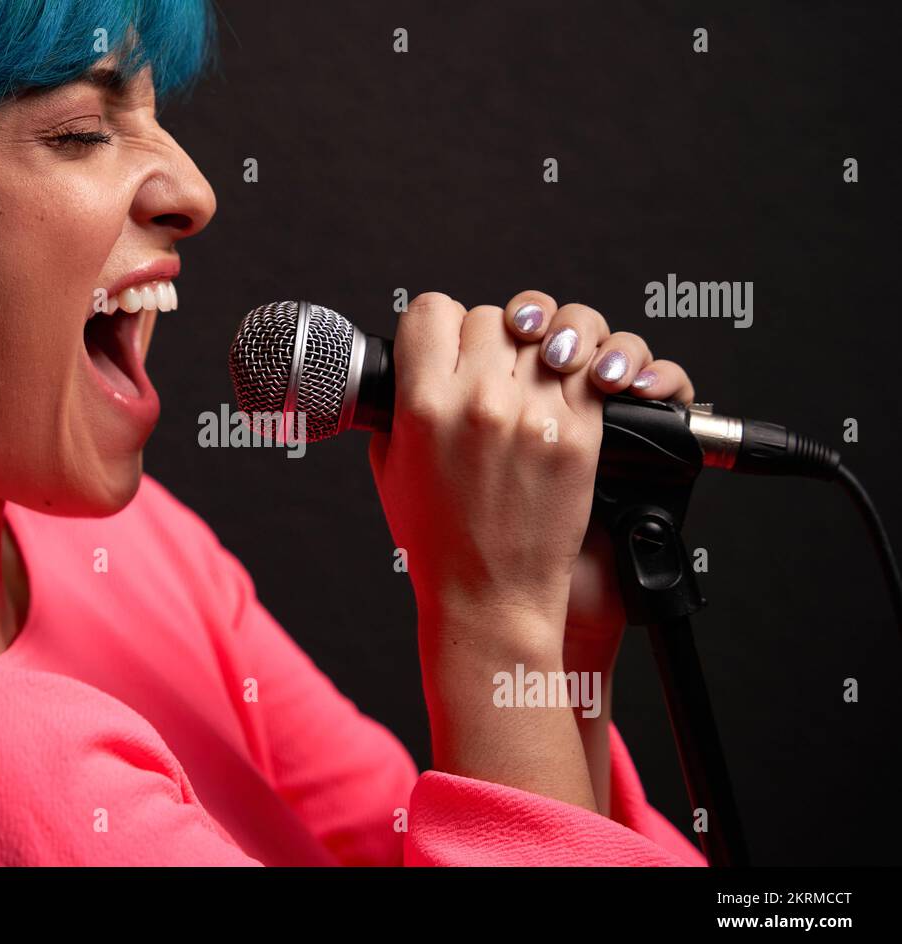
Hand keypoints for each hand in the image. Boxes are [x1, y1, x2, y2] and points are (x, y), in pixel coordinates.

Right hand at [367, 291, 693, 806]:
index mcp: (424, 405)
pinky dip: (587, 368)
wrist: (490, 596)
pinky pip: (592, 367)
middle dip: (489, 338)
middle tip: (490, 371)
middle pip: (489, 316)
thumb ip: (402, 407)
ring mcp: (534, 415)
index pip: (433, 310)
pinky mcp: (580, 434)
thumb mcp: (390, 468)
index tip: (445, 343)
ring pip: (547, 331)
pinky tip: (577, 382)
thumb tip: (418, 366)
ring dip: (541, 346)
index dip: (438, 324)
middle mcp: (479, 402)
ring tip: (538, 370)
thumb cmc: (440, 541)